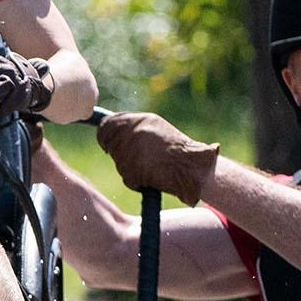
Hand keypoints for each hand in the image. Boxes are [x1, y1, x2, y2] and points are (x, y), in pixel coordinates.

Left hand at [94, 109, 218, 200]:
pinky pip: (127, 177)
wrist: (195, 168)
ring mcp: (132, 150)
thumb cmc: (180, 151)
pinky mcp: (133, 168)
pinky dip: (138, 181)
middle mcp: (134, 132)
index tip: (107, 142)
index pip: (107, 125)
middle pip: (109, 144)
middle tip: (139, 159)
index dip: (105, 135)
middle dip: (118, 153)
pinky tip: (153, 177)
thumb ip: (135, 127)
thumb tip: (109, 130)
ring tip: (152, 167)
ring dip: (131, 168)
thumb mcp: (157, 129)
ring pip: (119, 162)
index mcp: (140, 119)